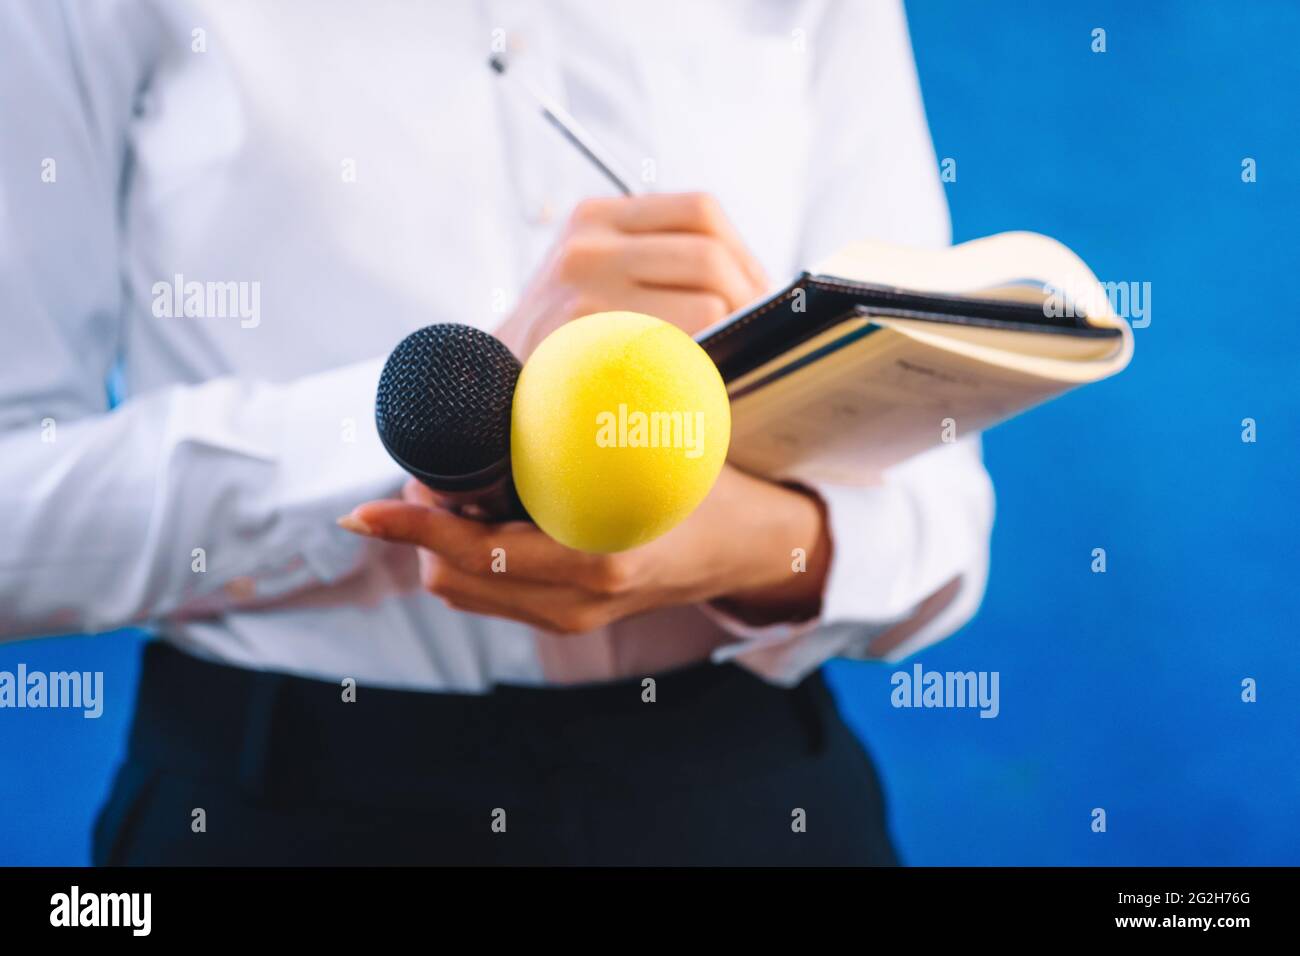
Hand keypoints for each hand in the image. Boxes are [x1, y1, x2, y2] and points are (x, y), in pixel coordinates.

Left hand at [338, 466, 829, 634]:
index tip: (366, 507)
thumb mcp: (660, 450)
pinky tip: (480, 518)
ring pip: (466, 592)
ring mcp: (573, 617)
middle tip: (423, 476)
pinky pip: (494, 597)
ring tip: (447, 494)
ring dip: (440, 547)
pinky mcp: (572, 617)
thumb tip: (513, 393)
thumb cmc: (711, 489)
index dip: (413, 529)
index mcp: (598, 563)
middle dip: (420, 532)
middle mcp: (577, 603)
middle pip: (452, 581)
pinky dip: (468, 560)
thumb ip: (592, 432)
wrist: (755, 546)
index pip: (474, 556)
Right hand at [496, 192, 768, 358]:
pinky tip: (699, 378)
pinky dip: (705, 363)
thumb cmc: (561, 341)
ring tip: (733, 354)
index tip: (754, 290)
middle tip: (754, 331)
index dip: (743, 252)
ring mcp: (584, 292)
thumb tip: (752, 281)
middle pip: (711, 254)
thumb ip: (652, 259)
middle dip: (749, 296)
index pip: (701, 211)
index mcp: (595, 217)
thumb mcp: (591, 273)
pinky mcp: (588, 342)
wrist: (486, 388)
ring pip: (709, 300)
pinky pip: (683, 347)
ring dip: (735, 332)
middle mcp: (586, 244)